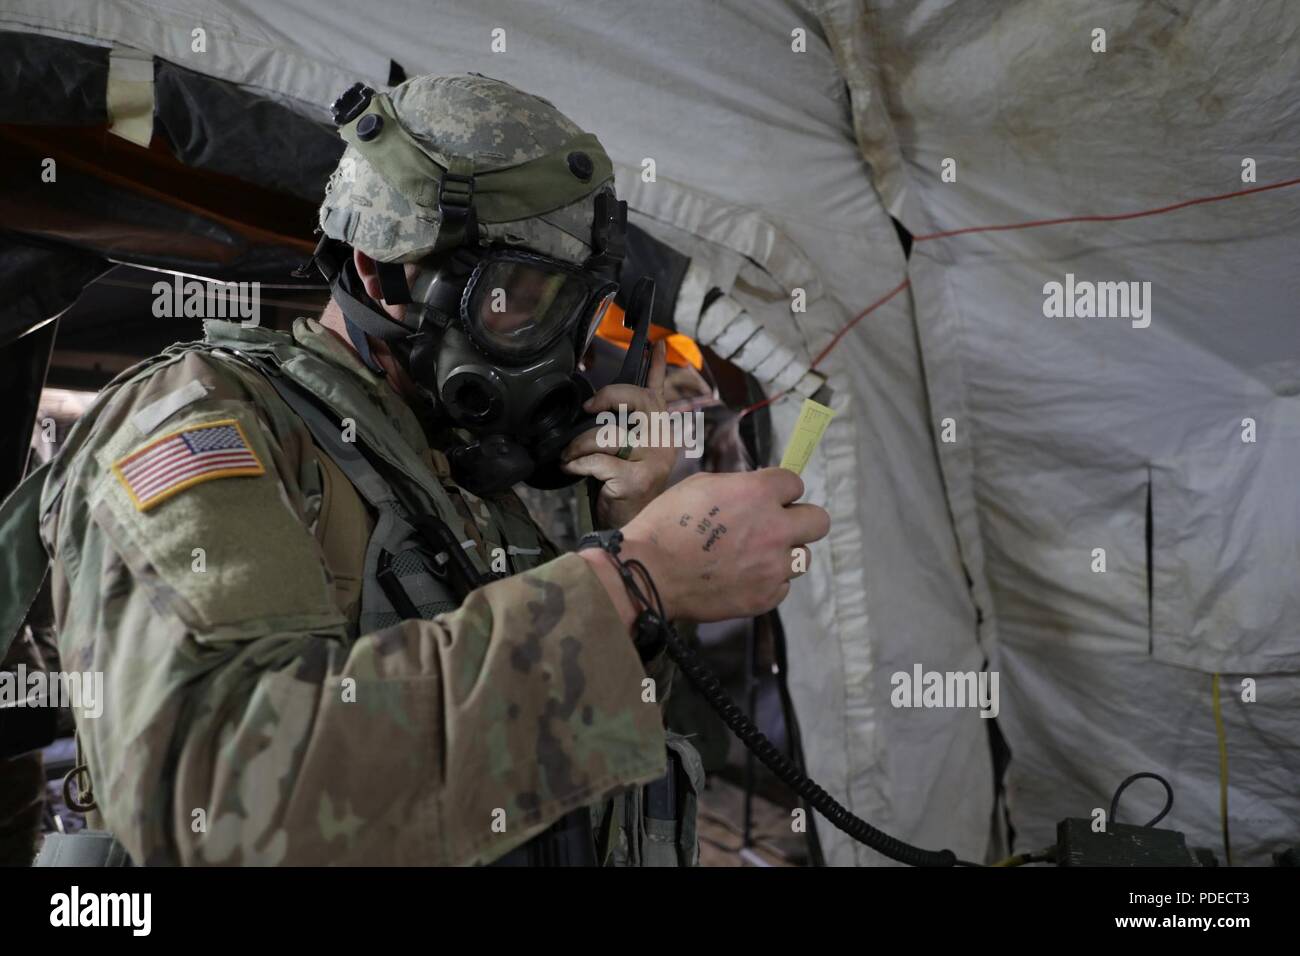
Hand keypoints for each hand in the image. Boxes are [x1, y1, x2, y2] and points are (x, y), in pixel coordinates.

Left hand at [560, 341, 675, 527]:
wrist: (629, 525)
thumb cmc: (621, 486)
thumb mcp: (622, 450)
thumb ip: (619, 425)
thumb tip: (593, 406)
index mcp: (661, 429)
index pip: (659, 392)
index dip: (657, 366)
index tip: (656, 343)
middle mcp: (664, 440)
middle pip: (638, 400)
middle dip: (609, 397)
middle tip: (587, 408)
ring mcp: (654, 460)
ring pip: (609, 435)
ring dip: (579, 444)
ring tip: (568, 455)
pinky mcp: (638, 479)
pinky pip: (598, 461)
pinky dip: (577, 464)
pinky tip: (571, 469)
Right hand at [582, 468, 829, 625]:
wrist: (648, 573)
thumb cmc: (666, 524)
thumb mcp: (700, 485)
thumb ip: (738, 487)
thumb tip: (756, 493)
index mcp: (759, 494)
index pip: (795, 483)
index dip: (781, 490)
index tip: (768, 498)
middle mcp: (775, 529)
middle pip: (819, 521)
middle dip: (800, 520)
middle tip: (778, 526)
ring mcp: (773, 567)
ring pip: (802, 558)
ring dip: (783, 554)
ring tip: (753, 557)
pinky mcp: (764, 597)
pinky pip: (782, 586)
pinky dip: (767, 582)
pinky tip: (740, 578)